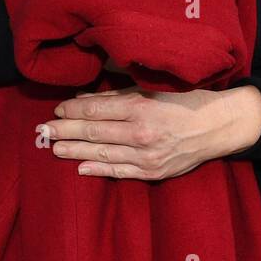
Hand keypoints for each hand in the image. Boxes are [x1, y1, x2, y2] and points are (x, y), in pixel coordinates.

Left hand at [40, 84, 260, 179]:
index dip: (73, 110)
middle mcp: (141, 132)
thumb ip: (120, 94)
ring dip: (75, 151)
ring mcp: (147, 155)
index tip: (57, 110)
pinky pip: (120, 171)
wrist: (217, 126)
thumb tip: (86, 99)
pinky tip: (81, 168)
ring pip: (102, 153)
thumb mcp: (153, 89)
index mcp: (141, 107)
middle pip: (94, 132)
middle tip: (43, 130)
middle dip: (65, 131)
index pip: (97, 110)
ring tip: (54, 148)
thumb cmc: (186, 100)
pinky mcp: (153, 172)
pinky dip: (98, 169)